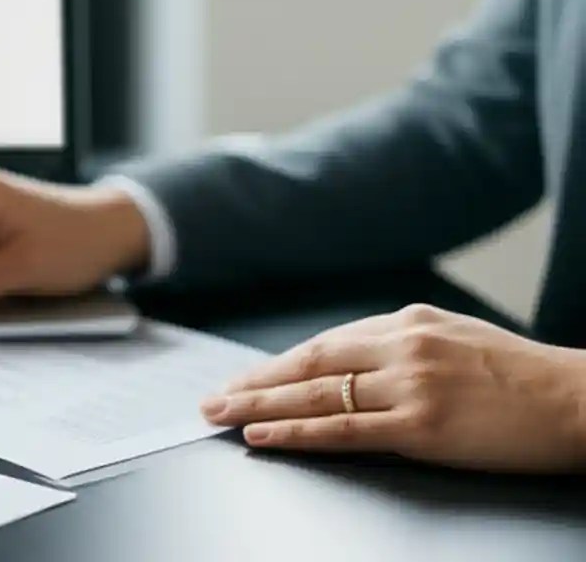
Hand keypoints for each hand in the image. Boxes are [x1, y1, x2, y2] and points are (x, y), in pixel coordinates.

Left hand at [200, 304, 585, 471]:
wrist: (581, 401)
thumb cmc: (521, 377)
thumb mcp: (456, 339)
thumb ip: (402, 346)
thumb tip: (351, 363)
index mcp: (407, 322)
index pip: (324, 345)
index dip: (277, 366)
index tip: (244, 379)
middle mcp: (401, 346)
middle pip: (307, 366)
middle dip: (252, 383)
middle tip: (210, 399)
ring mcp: (410, 386)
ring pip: (315, 397)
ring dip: (259, 406)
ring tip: (219, 416)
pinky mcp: (422, 426)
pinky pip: (343, 431)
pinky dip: (296, 433)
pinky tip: (263, 436)